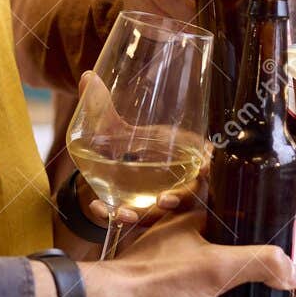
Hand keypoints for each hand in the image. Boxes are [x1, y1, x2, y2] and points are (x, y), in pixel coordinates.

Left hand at [72, 69, 200, 231]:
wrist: (104, 170)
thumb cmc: (126, 146)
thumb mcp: (115, 129)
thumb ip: (103, 108)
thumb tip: (88, 76)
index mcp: (183, 159)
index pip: (204, 164)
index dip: (207, 168)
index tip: (205, 167)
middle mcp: (175, 183)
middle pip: (187, 196)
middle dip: (177, 200)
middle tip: (162, 200)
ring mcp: (156, 202)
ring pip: (160, 214)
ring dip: (144, 216)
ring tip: (124, 214)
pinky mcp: (136, 214)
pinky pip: (128, 220)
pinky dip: (112, 216)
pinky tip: (98, 208)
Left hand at [78, 211, 295, 296]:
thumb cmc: (156, 282)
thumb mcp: (217, 266)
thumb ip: (260, 263)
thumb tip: (293, 272)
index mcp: (195, 231)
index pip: (239, 236)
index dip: (266, 257)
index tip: (287, 280)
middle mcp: (185, 258)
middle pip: (234, 282)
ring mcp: (172, 290)